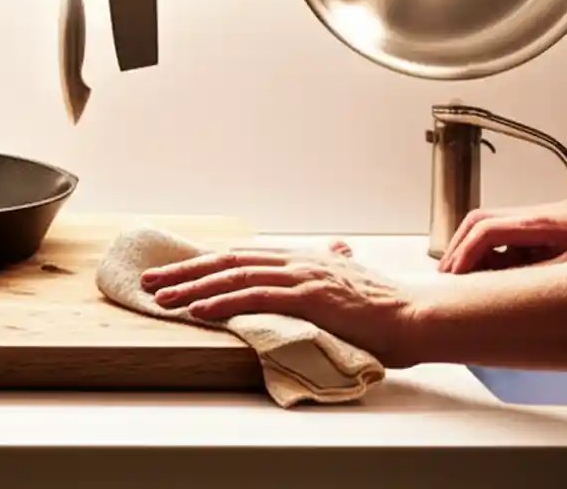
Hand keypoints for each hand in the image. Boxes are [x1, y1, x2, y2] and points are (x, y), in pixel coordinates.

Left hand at [139, 242, 418, 367]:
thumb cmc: (385, 307)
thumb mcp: (350, 281)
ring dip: (193, 288)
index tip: (171, 273)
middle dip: (183, 271)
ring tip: (163, 299)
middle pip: (226, 261)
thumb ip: (333, 268)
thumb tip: (337, 251)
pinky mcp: (310, 296)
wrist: (418, 315)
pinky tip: (200, 309)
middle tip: (149, 281)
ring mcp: (302, 276)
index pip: (238, 257)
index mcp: (299, 258)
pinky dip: (224, 301)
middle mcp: (295, 260)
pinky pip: (257, 297)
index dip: (201, 264)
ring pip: (235, 276)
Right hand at [437, 203, 566, 273]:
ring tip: (459, 276)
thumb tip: (501, 289)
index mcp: (536, 224)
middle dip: (456, 249)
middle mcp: (526, 217)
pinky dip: (482, 252)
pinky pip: (495, 236)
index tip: (455, 276)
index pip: (487, 231)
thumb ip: (536, 276)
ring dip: (466, 249)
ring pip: (481, 227)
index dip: (466, 253)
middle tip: (447, 276)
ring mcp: (525, 220)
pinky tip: (484, 272)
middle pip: (475, 223)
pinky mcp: (528, 228)